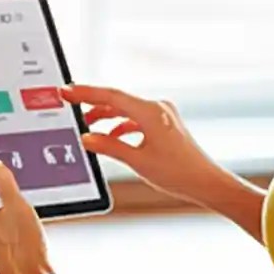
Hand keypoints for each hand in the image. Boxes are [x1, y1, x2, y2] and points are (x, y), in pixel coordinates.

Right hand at [60, 84, 235, 206]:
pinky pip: (137, 119)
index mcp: (150, 111)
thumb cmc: (179, 172)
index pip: (111, 96)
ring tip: (87, 124)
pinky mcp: (165, 125)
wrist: (206, 182)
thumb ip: (109, 147)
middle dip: (93, 103)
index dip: (86, 93)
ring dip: (107, 116)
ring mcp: (163, 116)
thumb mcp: (137, 160)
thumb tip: (87, 138)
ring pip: (127, 109)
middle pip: (118, 100)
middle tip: (71, 104)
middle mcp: (157, 108)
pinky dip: (121, 125)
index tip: (67, 91)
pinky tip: (111, 135)